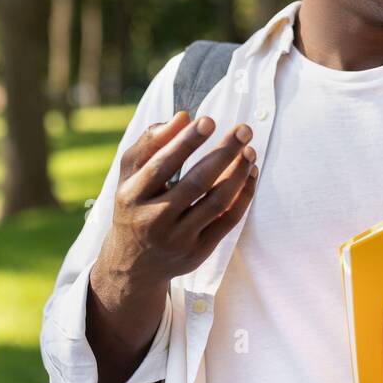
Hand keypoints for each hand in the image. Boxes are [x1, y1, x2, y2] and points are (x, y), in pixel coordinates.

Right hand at [93, 110, 258, 296]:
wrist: (133, 265)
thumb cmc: (136, 205)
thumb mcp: (130, 176)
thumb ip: (151, 143)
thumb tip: (183, 116)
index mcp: (131, 196)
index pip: (162, 165)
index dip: (185, 142)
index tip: (208, 120)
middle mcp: (154, 219)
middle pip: (195, 183)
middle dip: (223, 153)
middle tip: (244, 130)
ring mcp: (178, 238)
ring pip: (216, 202)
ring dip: (238, 174)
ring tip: (250, 151)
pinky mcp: (198, 251)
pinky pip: (228, 220)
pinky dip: (244, 195)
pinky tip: (251, 173)